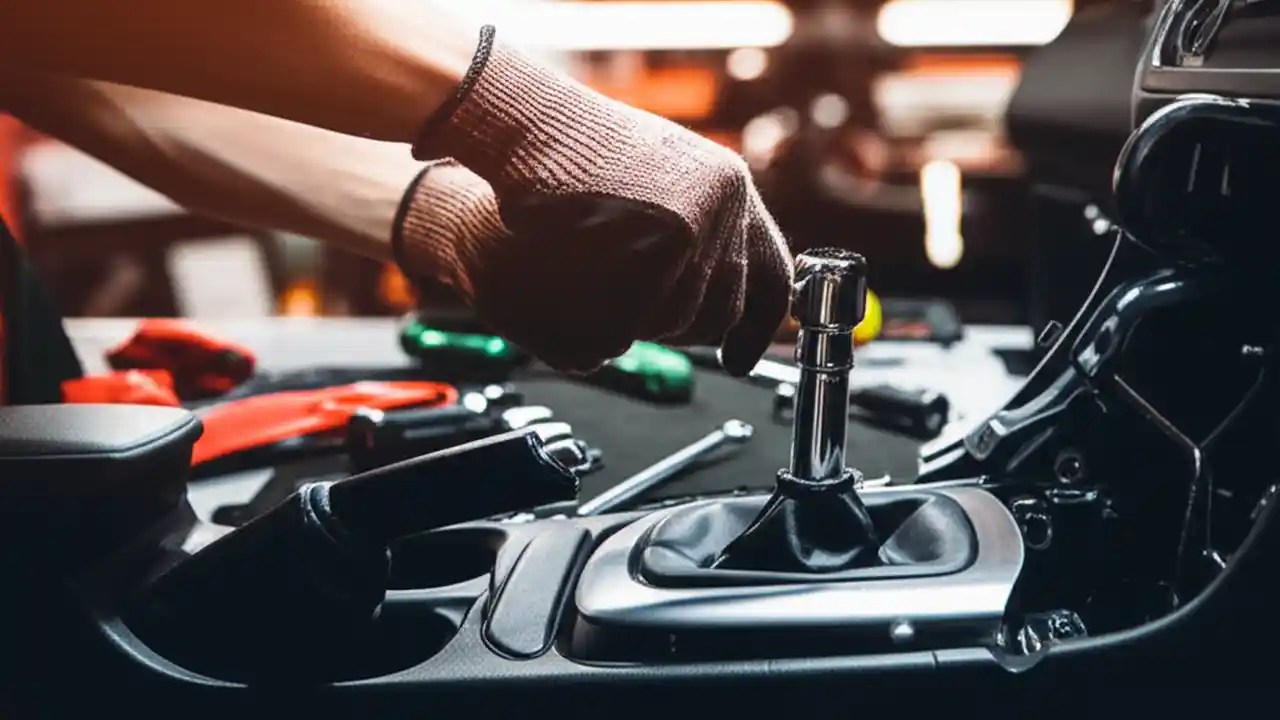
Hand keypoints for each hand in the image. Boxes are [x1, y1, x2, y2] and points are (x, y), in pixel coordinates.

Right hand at [413, 37, 793, 374]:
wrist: (518, 126)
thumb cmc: (570, 153)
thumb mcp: (660, 177)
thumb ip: (698, 233)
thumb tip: (726, 308)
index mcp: (728, 186)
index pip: (770, 276)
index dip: (757, 329)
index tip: (740, 359)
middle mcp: (719, 211)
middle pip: (716, 313)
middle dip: (673, 322)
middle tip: (624, 295)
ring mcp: (685, 239)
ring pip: (671, 325)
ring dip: (629, 318)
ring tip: (588, 270)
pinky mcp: (642, 267)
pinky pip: (627, 332)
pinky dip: (595, 324)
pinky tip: (570, 282)